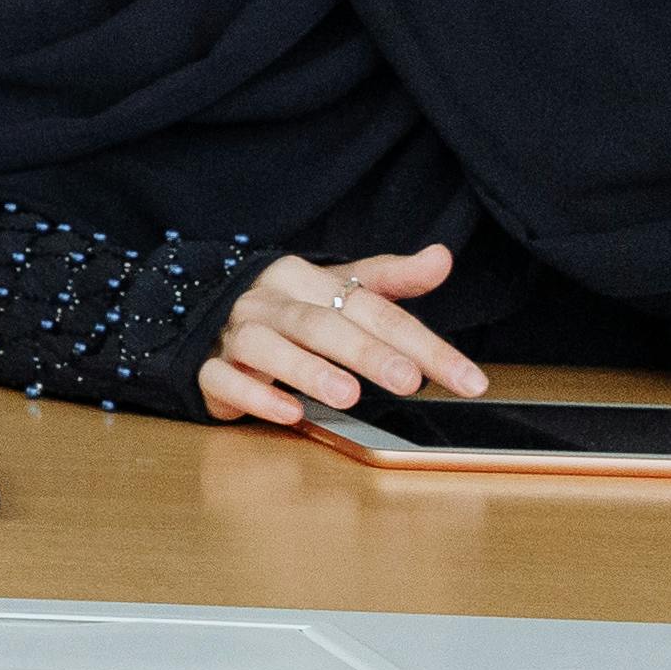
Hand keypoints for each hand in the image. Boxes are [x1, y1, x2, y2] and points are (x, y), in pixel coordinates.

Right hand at [197, 244, 483, 428]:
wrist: (202, 318)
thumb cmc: (286, 309)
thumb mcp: (337, 290)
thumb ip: (389, 279)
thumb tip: (441, 257)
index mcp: (303, 279)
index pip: (372, 308)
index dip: (423, 343)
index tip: (468, 379)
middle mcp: (268, 303)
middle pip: (320, 323)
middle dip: (367, 352)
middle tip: (408, 381)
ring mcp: (234, 335)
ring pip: (267, 346)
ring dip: (308, 370)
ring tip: (348, 394)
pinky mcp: (207, 370)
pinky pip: (224, 378)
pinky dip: (255, 395)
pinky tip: (289, 412)